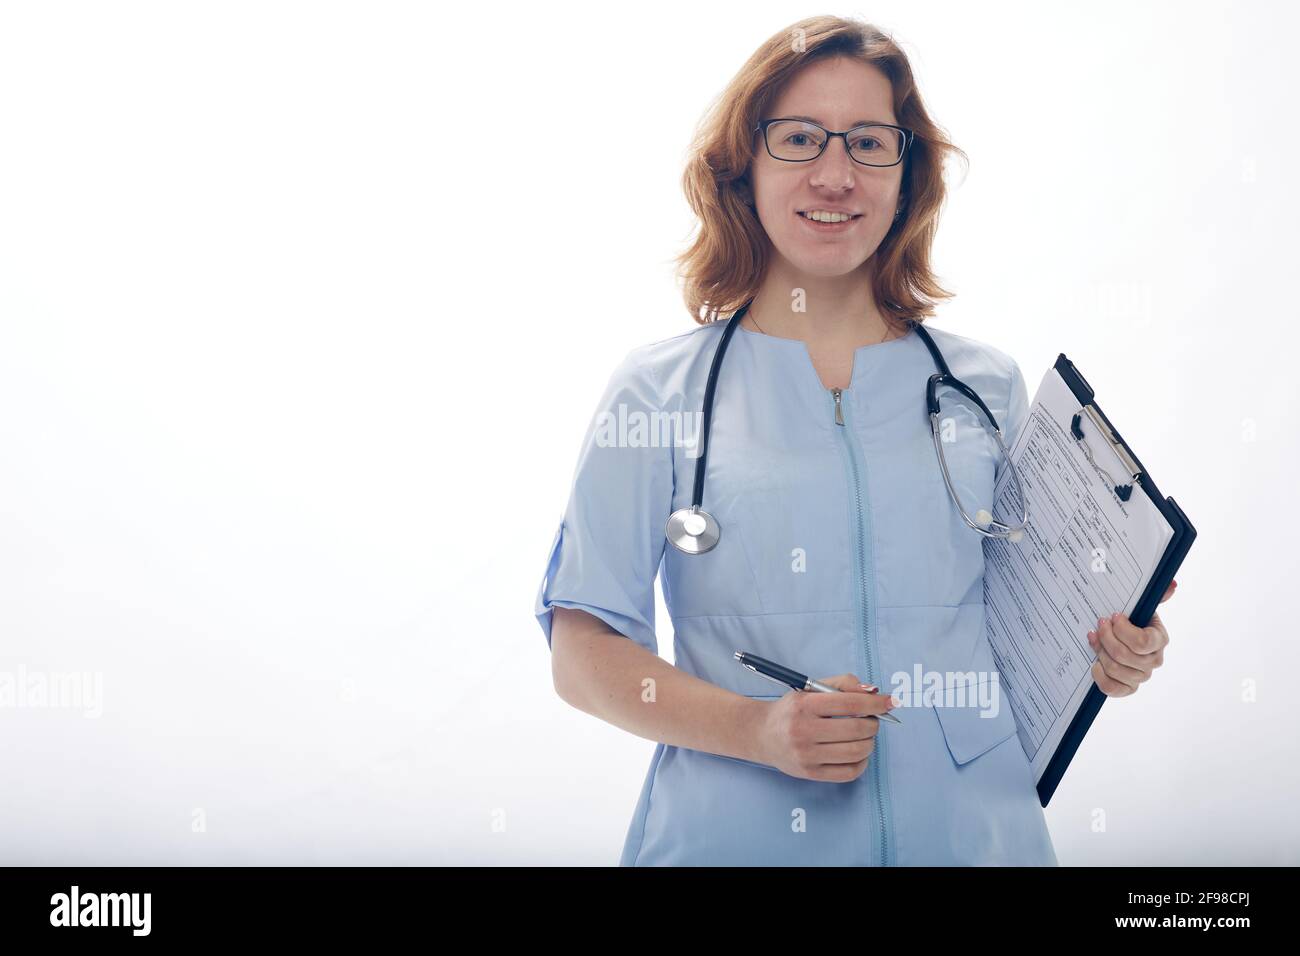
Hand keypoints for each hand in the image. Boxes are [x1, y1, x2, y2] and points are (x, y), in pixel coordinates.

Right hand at [753, 674, 897, 781]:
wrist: (761, 734)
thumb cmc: (791, 710)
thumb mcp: (809, 688)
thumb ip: (842, 684)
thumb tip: (873, 692)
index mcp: (804, 705)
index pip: (850, 703)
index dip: (876, 703)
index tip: (892, 702)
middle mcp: (803, 731)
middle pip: (857, 728)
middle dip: (874, 723)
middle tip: (872, 719)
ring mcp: (806, 755)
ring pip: (857, 751)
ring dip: (870, 742)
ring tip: (865, 735)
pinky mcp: (810, 774)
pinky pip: (849, 772)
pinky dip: (862, 761)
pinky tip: (858, 752)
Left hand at [1086, 578, 1176, 696]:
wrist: (1118, 638)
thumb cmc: (1130, 621)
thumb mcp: (1141, 606)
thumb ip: (1156, 595)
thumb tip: (1171, 584)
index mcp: (1159, 640)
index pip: (1143, 642)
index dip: (1122, 630)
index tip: (1112, 616)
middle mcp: (1153, 661)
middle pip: (1124, 655)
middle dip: (1106, 638)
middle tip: (1098, 626)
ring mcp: (1141, 676)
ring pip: (1115, 669)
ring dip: (1100, 652)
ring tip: (1093, 639)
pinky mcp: (1127, 688)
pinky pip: (1111, 688)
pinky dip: (1099, 674)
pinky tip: (1095, 662)